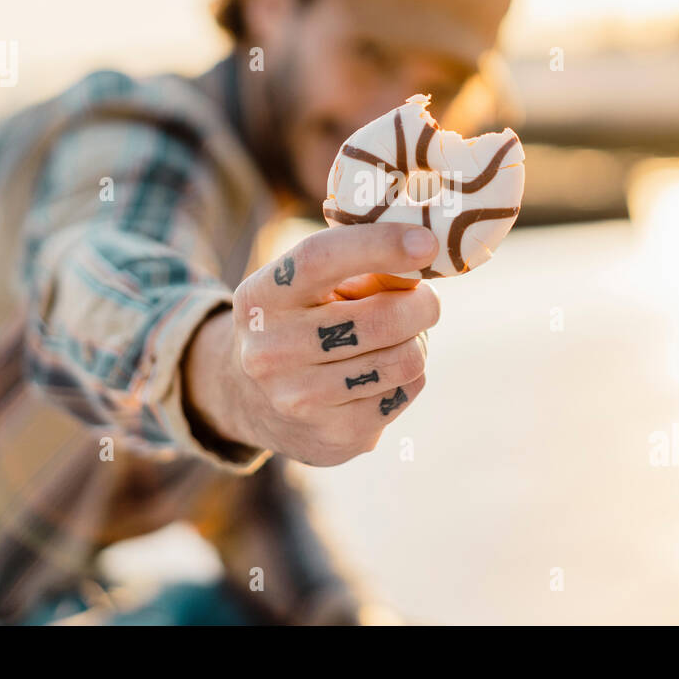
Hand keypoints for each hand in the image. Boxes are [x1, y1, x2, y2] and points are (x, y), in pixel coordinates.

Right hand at [185, 223, 440, 465]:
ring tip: (399, 337)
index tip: (426, 242)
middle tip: (425, 299)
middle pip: (382, 320)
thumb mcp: (303, 285)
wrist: (251, 400)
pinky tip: (384, 370)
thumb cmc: (299, 320)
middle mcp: (272, 351)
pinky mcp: (334, 436)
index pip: (320, 259)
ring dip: (417, 341)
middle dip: (422, 304)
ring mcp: (301, 400)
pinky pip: (406, 391)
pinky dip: (408, 375)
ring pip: (404, 360)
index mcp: (262, 298)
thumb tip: (422, 252)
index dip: (379, 245)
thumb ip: (354, 263)